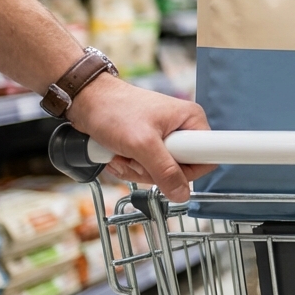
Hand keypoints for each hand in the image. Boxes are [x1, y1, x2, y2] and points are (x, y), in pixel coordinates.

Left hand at [67, 75, 215, 202]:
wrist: (87, 100)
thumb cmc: (114, 110)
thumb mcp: (141, 143)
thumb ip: (164, 170)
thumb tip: (182, 194)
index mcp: (191, 121)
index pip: (206, 157)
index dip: (186, 170)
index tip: (162, 165)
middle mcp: (182, 129)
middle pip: (179, 169)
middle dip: (151, 170)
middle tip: (133, 157)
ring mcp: (165, 138)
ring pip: (160, 172)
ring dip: (136, 168)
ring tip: (122, 153)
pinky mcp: (149, 144)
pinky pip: (146, 168)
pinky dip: (129, 166)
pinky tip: (118, 155)